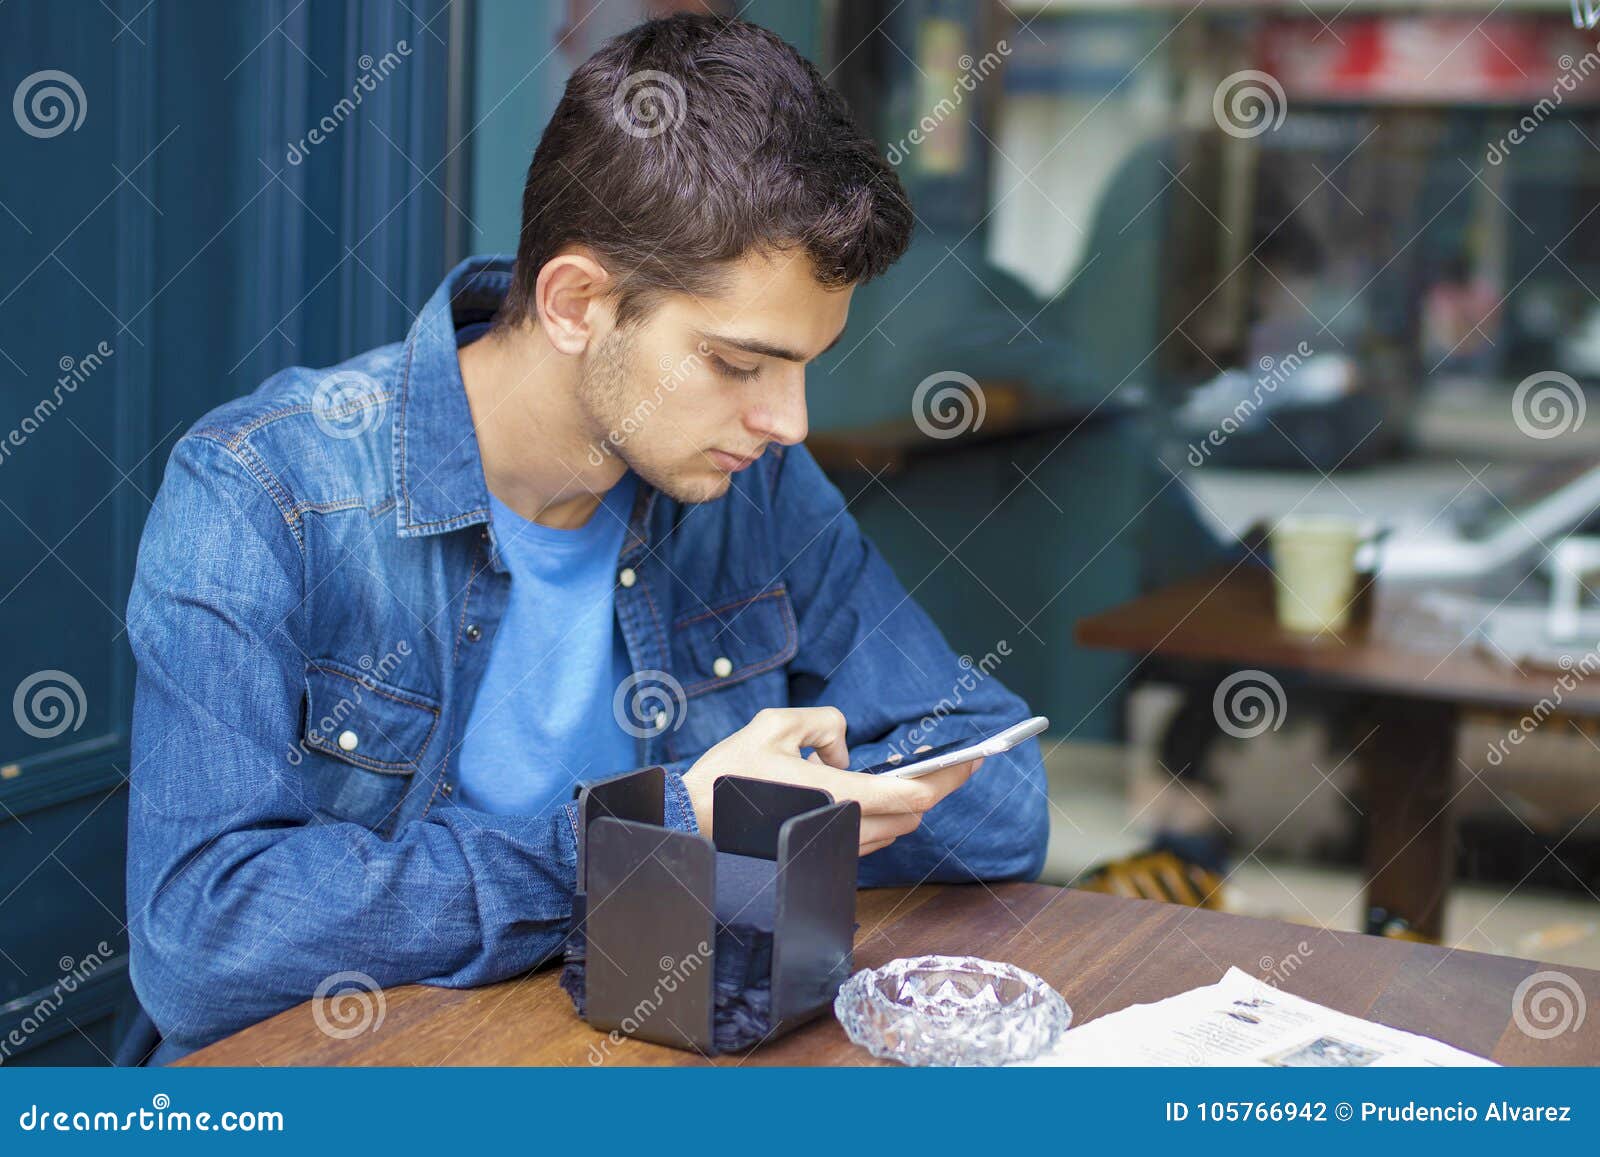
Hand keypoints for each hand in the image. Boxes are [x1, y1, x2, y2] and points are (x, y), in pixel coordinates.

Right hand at [681, 707, 980, 855]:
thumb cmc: (729, 777)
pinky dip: (884, 817)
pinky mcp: (824, 855)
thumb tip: (842, 748)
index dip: (950, 777)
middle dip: (935, 789)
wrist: (694, 826)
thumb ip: (823, 724)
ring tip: (922, 774)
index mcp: (838, 796)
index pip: (913, 796)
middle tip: (955, 762)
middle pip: (913, 816)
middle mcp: (844, 829)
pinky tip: (881, 795)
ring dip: (908, 805)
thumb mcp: (774, 726)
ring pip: (894, 831)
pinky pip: (871, 838)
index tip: (974, 759)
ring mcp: (835, 848)